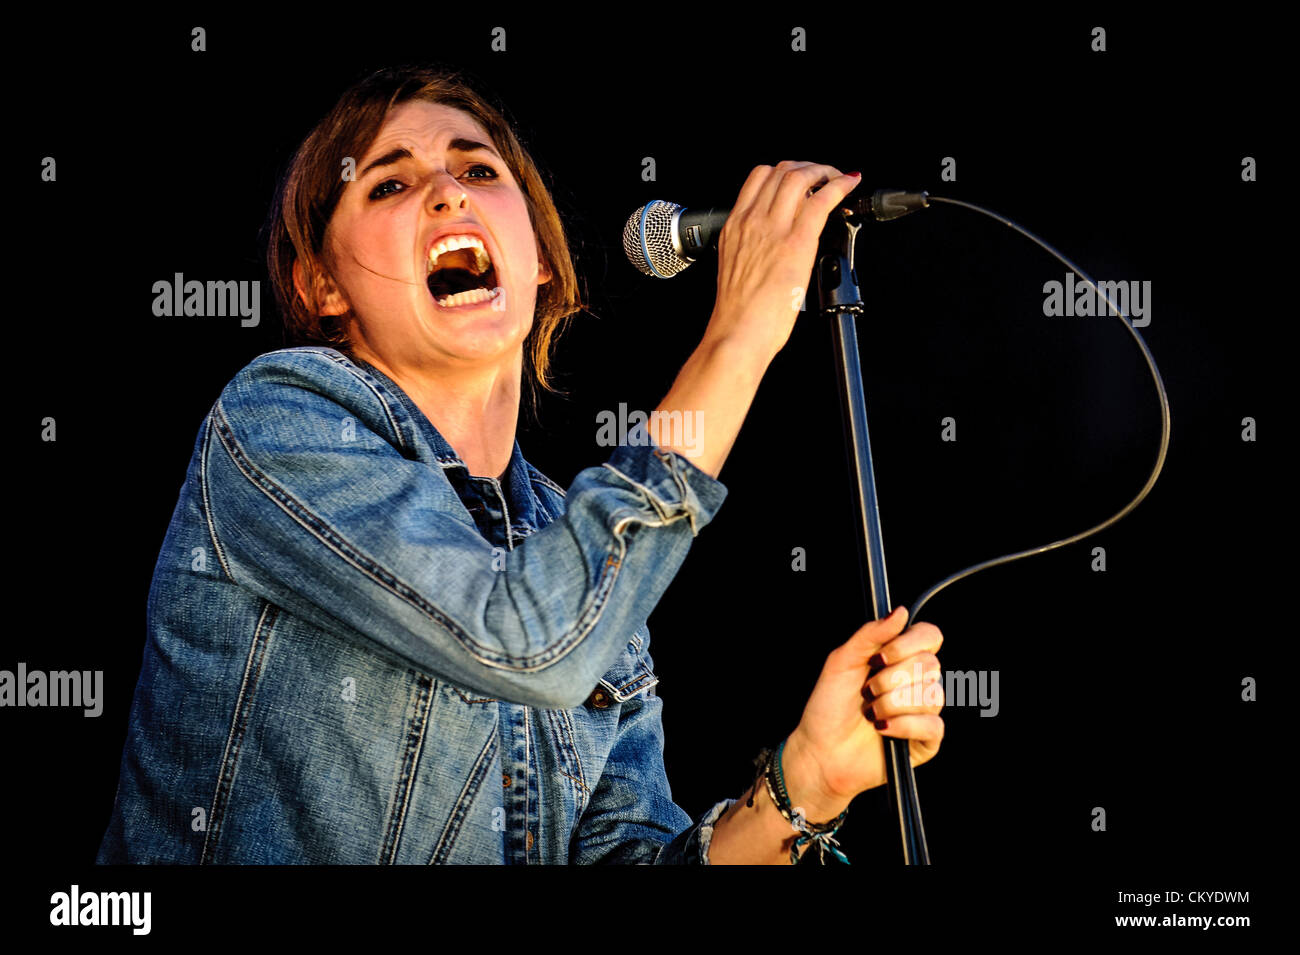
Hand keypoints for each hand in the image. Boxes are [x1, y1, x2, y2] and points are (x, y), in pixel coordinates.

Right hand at [704, 161, 861, 361]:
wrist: (737, 332)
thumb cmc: (738, 313)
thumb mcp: (737, 268)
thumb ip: (753, 248)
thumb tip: (775, 245)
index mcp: (735, 226)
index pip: (759, 178)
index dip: (785, 170)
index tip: (800, 178)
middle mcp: (751, 221)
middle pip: (781, 170)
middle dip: (808, 167)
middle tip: (824, 177)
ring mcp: (773, 229)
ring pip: (799, 177)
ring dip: (824, 172)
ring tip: (837, 181)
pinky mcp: (796, 243)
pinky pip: (822, 200)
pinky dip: (840, 186)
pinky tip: (849, 185)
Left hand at [781, 607, 944, 819]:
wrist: (820, 750)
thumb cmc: (828, 707)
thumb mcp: (842, 661)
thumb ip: (870, 634)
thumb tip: (899, 611)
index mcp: (900, 659)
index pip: (930, 636)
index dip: (909, 644)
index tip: (880, 658)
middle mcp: (916, 682)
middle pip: (930, 664)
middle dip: (890, 679)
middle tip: (866, 691)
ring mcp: (923, 711)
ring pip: (931, 694)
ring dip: (890, 703)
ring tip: (870, 713)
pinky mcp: (926, 740)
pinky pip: (932, 725)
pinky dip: (902, 725)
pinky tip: (882, 729)